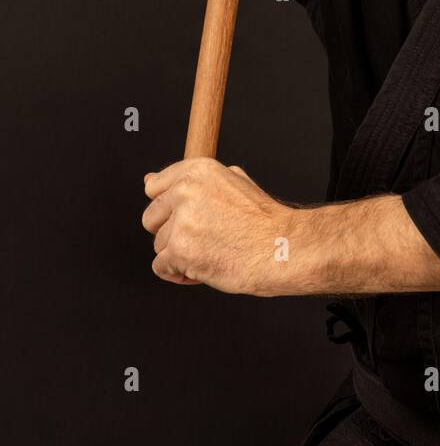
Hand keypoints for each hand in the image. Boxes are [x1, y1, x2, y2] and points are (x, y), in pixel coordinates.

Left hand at [142, 157, 290, 294]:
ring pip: (158, 245)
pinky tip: (203, 269)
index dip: (167, 208)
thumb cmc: (264, 222)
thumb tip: (150, 180)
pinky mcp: (179, 250)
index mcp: (197, 170)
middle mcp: (185, 190)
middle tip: (202, 238)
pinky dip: (179, 274)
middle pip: (151, 218)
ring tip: (211, 253)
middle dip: (171, 233)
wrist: (282, 247)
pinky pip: (160, 267)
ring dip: (179, 255)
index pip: (154, 187)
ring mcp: (182, 221)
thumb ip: (193, 181)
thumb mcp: (234, 183)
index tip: (181, 217)